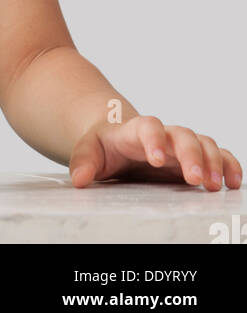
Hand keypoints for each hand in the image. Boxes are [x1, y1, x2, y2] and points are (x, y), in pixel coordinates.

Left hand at [69, 115, 242, 190]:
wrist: (116, 140)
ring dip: (212, 162)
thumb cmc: (104, 147)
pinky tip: (234, 182)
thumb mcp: (89, 150)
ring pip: (203, 143)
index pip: (148, 127)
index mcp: (135, 131)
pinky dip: (228, 164)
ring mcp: (180, 146)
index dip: (154, 139)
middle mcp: (163, 135)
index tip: (157, 159)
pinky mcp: (194, 159)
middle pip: (182, 134)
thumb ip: (83, 161)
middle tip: (195, 178)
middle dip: (191, 155)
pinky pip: (217, 155)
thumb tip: (81, 178)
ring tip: (214, 186)